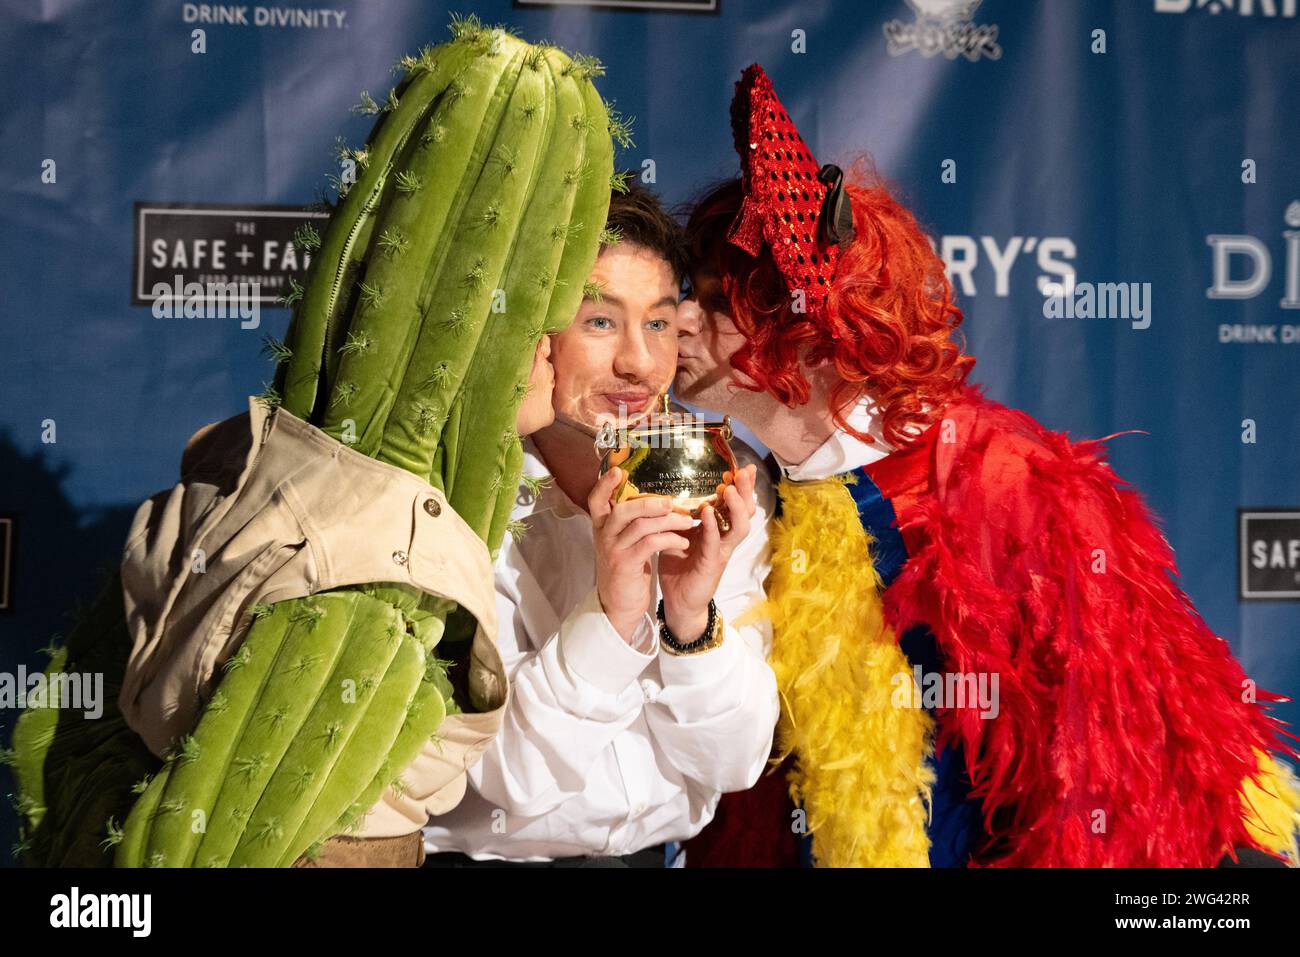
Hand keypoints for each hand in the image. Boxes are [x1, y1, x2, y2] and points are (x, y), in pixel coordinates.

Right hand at [589, 467, 695, 643]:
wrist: (618, 605)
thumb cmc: (625, 568)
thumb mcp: (622, 542)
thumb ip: (630, 522)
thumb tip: (653, 498)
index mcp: (601, 527)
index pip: (595, 500)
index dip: (604, 484)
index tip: (618, 470)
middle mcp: (604, 536)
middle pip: (622, 510)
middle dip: (648, 502)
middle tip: (671, 502)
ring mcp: (614, 551)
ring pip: (640, 526)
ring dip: (668, 522)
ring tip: (687, 522)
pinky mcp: (626, 565)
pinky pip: (650, 545)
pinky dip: (670, 540)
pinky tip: (683, 542)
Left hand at [657, 464, 757, 639]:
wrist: (678, 601)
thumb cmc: (679, 566)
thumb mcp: (677, 534)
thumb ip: (677, 515)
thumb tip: (664, 490)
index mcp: (718, 528)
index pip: (734, 503)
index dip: (740, 485)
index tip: (741, 465)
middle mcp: (724, 538)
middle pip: (744, 511)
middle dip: (746, 490)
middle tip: (744, 471)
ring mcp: (721, 551)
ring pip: (739, 527)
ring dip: (736, 507)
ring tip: (730, 489)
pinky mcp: (712, 564)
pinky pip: (715, 543)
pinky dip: (712, 527)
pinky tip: (708, 513)